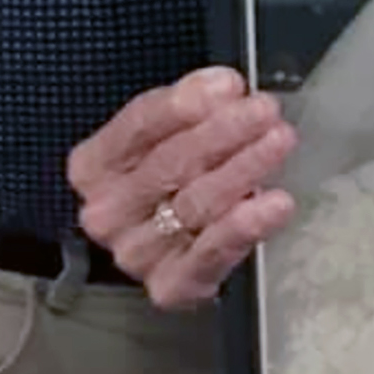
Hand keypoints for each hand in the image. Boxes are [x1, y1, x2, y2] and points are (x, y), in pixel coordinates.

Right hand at [67, 66, 296, 307]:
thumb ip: (192, 102)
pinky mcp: (170, 287)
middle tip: (266, 110)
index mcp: (94, 167)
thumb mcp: (171, 127)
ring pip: (195, 205)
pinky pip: (211, 254)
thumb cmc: (170, 169)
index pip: (139, 125)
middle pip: (170, 164)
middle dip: (224, 132)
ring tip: (280, 140)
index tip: (231, 86)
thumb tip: (224, 88)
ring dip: (244, 168)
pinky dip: (247, 226)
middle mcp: (106, 214)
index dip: (186, 103)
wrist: (167, 238)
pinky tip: (278, 202)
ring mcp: (136, 254)